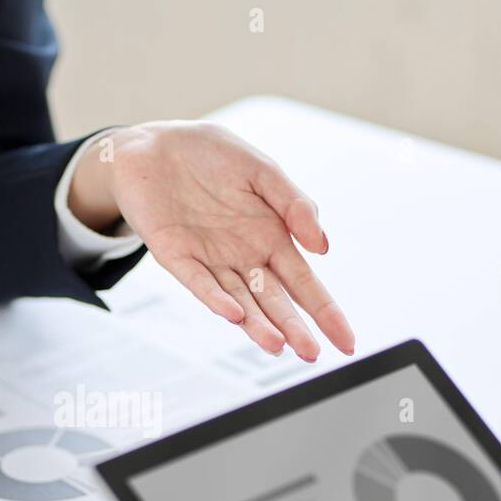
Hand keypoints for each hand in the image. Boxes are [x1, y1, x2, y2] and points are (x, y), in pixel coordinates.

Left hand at [69, 121, 353, 361]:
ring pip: (239, 300)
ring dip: (257, 324)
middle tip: (311, 354)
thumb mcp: (263, 171)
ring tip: (278, 345)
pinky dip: (215, 297)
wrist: (154, 145)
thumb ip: (294, 205)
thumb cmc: (211, 156)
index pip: (304, 284)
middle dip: (294, 328)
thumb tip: (323, 247)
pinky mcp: (176, 255)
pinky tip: (234, 314)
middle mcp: (243, 257)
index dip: (326, 313)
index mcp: (271, 238)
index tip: (346, 342)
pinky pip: (197, 281)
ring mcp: (210, 260)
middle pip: (274, 301)